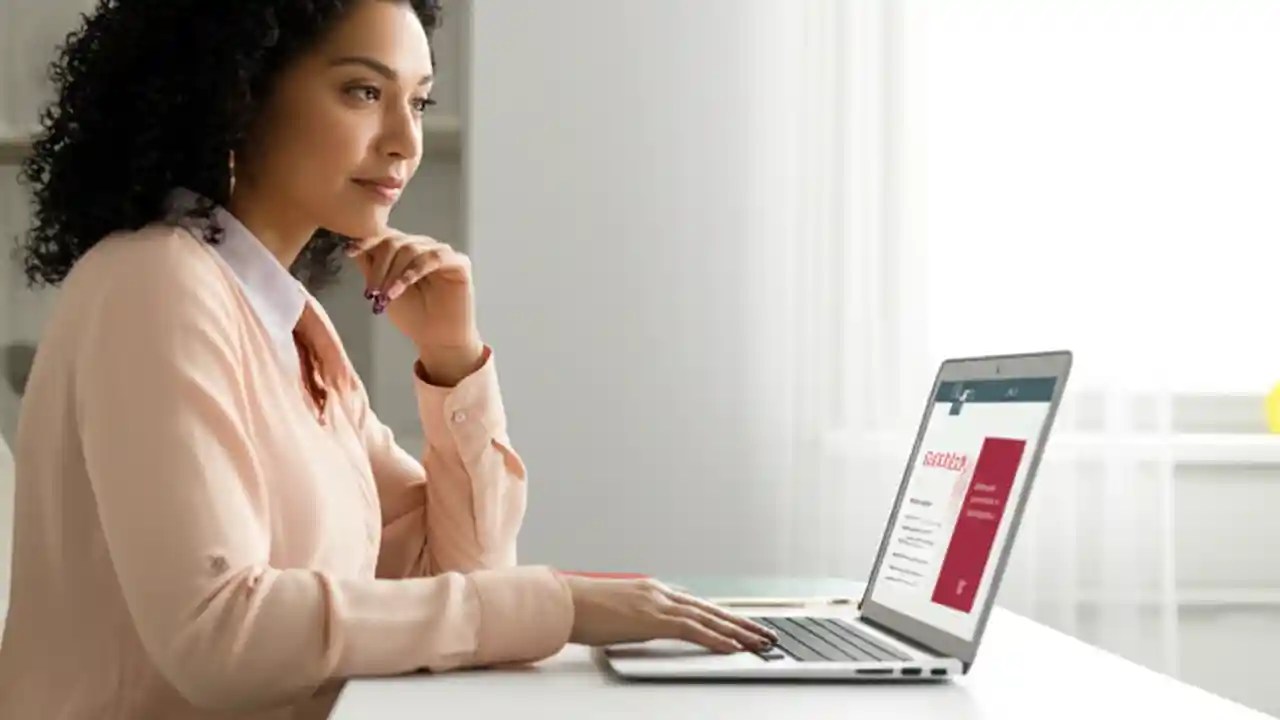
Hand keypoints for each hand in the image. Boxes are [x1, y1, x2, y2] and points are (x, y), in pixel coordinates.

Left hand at [346, 231, 483, 380]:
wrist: (437, 340)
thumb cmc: (413, 317)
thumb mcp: (383, 289)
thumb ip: (371, 266)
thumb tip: (352, 245)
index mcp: (407, 249)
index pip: (386, 235)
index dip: (367, 241)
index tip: (350, 251)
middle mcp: (425, 246)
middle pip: (396, 241)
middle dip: (379, 267)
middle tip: (371, 293)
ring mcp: (442, 253)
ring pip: (411, 248)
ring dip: (393, 273)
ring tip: (385, 297)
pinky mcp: (459, 263)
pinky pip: (433, 258)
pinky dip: (412, 272)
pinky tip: (399, 289)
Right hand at [561, 576, 779, 652]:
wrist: (564, 602)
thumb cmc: (581, 610)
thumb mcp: (616, 613)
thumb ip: (636, 618)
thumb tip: (643, 629)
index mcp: (651, 591)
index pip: (696, 604)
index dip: (721, 615)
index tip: (740, 624)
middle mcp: (660, 592)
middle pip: (710, 608)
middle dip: (740, 622)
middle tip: (764, 633)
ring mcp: (658, 603)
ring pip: (709, 617)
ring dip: (738, 631)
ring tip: (759, 642)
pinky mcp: (654, 618)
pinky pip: (694, 629)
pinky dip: (716, 638)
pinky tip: (733, 647)